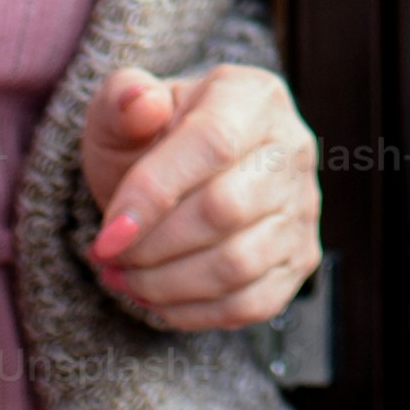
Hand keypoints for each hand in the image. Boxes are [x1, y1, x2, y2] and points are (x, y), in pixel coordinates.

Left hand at [80, 64, 322, 328]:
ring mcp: (302, 207)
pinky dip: (192, 311)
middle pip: (227, 210)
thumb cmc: (147, 140)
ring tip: (122, 276)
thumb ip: (124, 100)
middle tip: (106, 256)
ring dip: (166, 283)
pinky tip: (154, 298)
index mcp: (253, 98)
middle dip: (153, 246)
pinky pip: (251, 302)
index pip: (213, 144)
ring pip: (238, 264)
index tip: (107, 235)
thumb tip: (141, 104)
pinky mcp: (299, 257)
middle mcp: (292, 149)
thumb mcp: (121, 112)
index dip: (155, 194)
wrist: (176, 176)